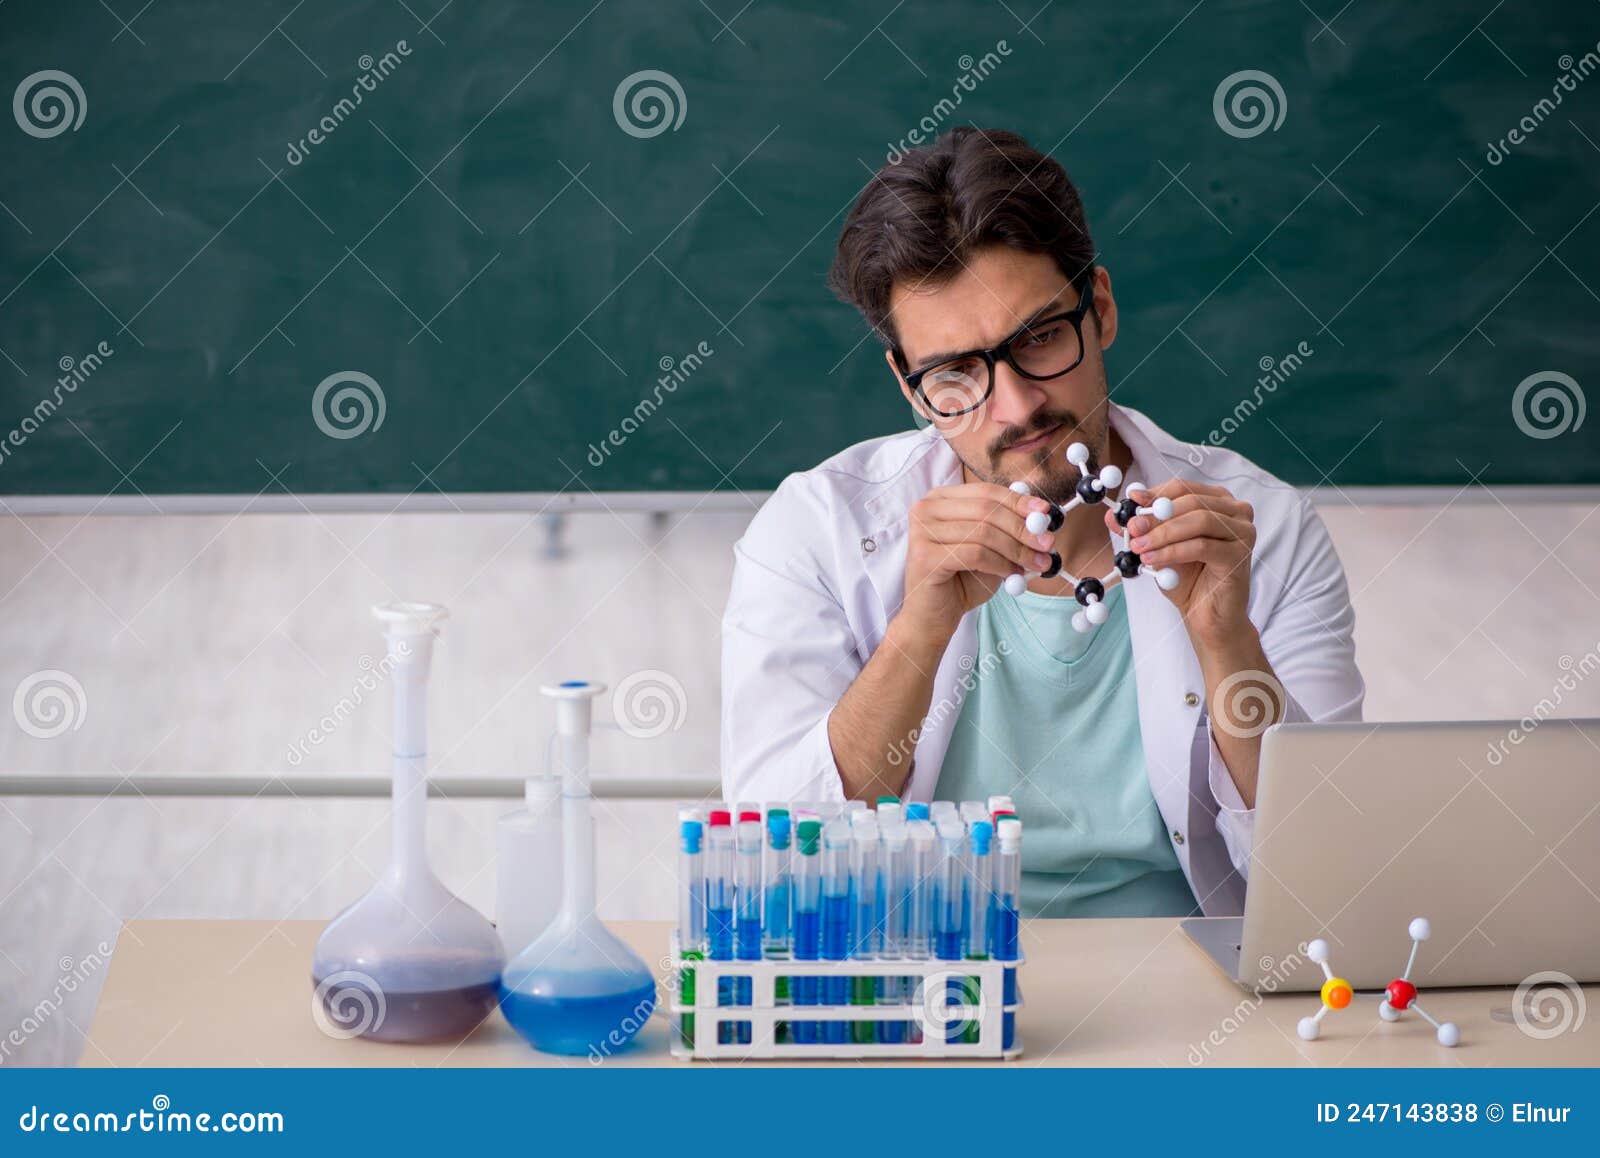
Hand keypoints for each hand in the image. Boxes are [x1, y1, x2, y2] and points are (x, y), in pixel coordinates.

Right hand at [901, 482, 1054, 641]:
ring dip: (1016, 550)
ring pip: (983, 532)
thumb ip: (1008, 529)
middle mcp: (926, 509)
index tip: (1045, 513)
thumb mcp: (990, 548)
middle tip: (1047, 543)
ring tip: (1034, 565)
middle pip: (986, 509)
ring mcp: (922, 531)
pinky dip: (1001, 564)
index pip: (986, 491)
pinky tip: (1011, 576)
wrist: (933, 616)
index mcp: (940, 499)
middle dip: (1022, 528)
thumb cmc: (960, 581)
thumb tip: (1041, 514)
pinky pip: (975, 554)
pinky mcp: (925, 556)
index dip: (1018, 502)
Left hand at [1104, 479, 1255, 645]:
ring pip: (1198, 521)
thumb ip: (1140, 531)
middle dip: (1156, 515)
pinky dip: (1173, 551)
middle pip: (1192, 501)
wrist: (1206, 614)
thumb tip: (1112, 515)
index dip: (1155, 494)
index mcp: (1217, 500)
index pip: (1183, 487)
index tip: (1131, 502)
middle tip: (1133, 528)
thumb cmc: (1187, 578)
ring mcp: (1242, 531)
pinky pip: (1202, 546)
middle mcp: (1235, 511)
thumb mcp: (1158, 548)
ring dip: (1163, 533)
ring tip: (1139, 547)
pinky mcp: (1240, 554)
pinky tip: (1152, 560)